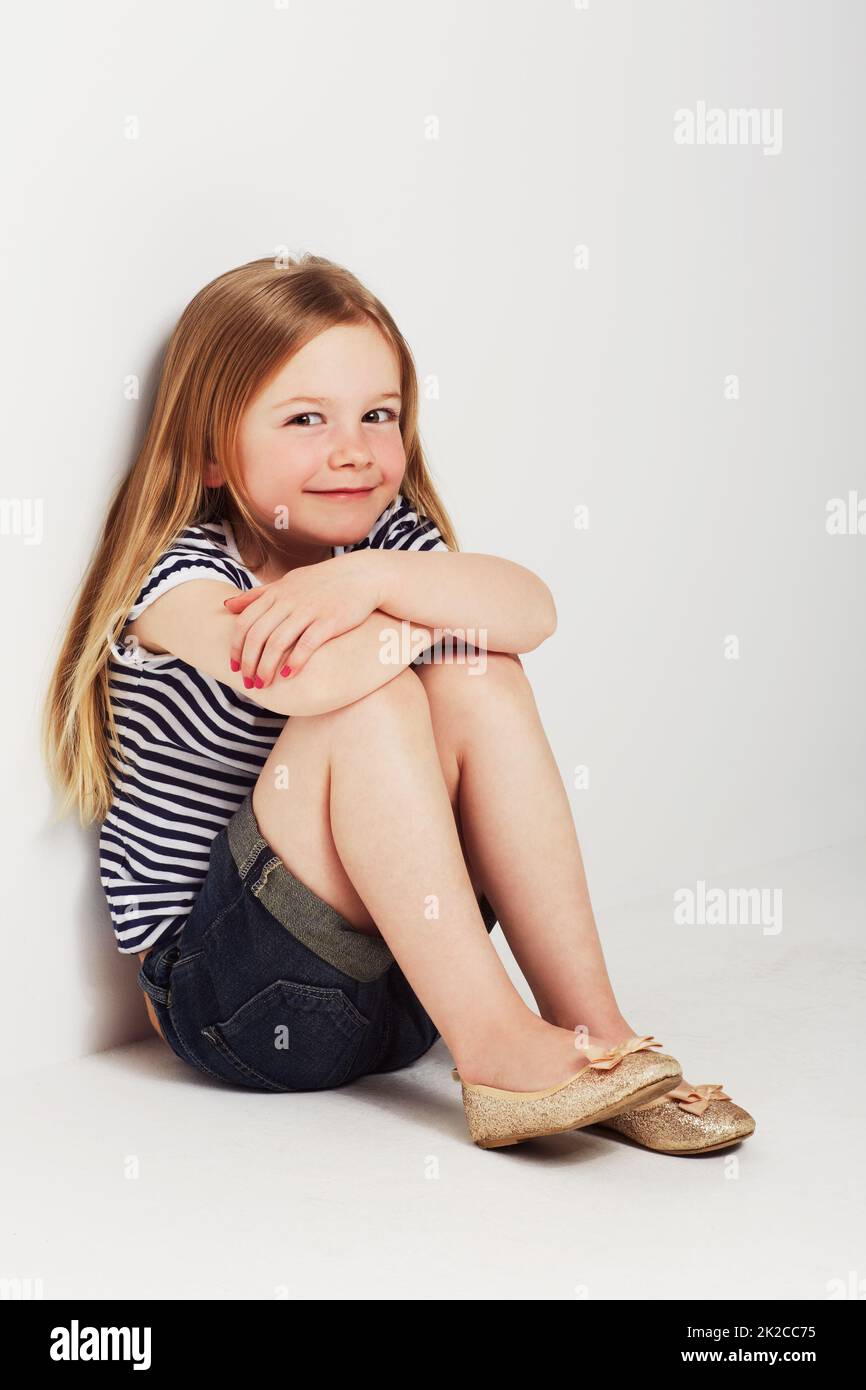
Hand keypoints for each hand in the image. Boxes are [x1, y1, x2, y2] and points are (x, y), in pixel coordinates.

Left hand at [222, 550, 384, 686]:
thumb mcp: (287, 582)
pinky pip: (306, 644)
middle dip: (249, 662)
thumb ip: (257, 595)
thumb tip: (227, 605)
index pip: (244, 622)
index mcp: (276, 592)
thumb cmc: (323, 582)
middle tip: (248, 682)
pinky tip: (288, 675)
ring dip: (266, 667)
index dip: (236, 647)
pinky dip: (294, 661)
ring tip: (264, 684)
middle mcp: (288, 600)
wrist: (363, 576)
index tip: (235, 666)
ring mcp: (308, 610)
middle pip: (257, 635)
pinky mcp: (329, 621)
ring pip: (277, 642)